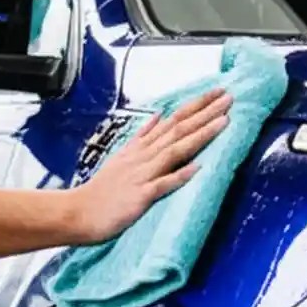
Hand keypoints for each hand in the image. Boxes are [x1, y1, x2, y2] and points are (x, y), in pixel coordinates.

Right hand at [71, 90, 232, 243]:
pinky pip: (161, 185)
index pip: (174, 120)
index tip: (218, 94)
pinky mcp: (139, 197)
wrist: (78, 212)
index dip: (197, 106)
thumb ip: (142, 137)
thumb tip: (158, 116)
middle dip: (205, 113)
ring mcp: (142, 175)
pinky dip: (179, 176)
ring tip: (222, 122)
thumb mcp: (122, 156)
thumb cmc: (102, 189)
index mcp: (141, 148)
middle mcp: (144, 157)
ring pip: (175, 151)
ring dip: (199, 135)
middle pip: (179, 130)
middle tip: (228, 98)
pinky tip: (197, 167)